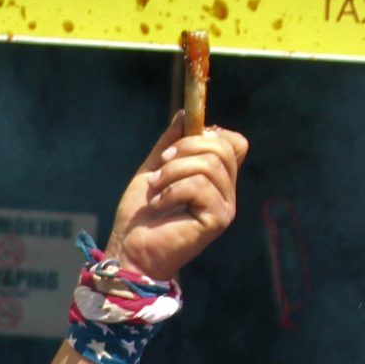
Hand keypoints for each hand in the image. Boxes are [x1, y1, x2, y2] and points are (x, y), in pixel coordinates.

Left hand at [105, 112, 248, 283]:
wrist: (129, 249)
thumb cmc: (140, 216)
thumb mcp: (153, 169)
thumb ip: (169, 144)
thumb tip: (184, 114)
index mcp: (216, 179)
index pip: (235, 143)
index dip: (210, 134)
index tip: (177, 148)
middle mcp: (227, 192)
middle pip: (223, 148)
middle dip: (185, 149)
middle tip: (159, 167)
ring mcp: (225, 207)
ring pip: (209, 166)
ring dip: (172, 172)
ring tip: (155, 189)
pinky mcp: (217, 220)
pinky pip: (200, 186)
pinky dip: (172, 191)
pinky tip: (159, 204)